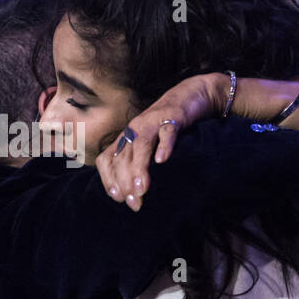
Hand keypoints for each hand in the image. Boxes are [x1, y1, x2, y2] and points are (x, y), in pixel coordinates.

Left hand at [96, 74, 223, 211]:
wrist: (191, 95)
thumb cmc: (167, 126)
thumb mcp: (148, 144)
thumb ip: (137, 162)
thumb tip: (133, 193)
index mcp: (125, 138)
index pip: (106, 160)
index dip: (108, 180)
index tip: (118, 198)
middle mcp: (134, 130)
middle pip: (123, 158)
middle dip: (126, 182)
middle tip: (135, 203)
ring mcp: (152, 122)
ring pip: (140, 146)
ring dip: (139, 169)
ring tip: (143, 189)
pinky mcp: (173, 117)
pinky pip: (167, 132)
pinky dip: (164, 146)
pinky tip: (163, 160)